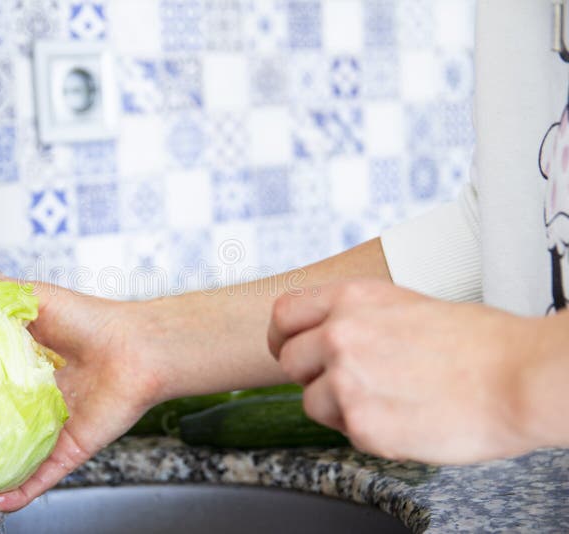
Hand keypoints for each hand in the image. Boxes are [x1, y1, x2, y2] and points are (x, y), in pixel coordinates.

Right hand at [0, 283, 160, 511]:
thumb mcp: (37, 299)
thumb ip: (0, 294)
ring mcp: (52, 428)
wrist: (137, 348)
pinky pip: (41, 477)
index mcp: (26, 369)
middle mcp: (36, 402)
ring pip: (11, 462)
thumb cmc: (93, 321)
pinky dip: (18, 493)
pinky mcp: (70, 448)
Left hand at [267, 279, 539, 464]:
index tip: (291, 349)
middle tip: (348, 382)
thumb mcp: (404, 304)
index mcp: (351, 298)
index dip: (284, 337)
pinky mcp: (362, 424)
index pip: (283, 314)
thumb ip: (357, 318)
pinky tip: (404, 417)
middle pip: (290, 362)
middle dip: (312, 375)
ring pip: (311, 401)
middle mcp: (340, 335)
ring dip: (339, 407)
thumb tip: (325, 334)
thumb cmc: (478, 342)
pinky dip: (368, 431)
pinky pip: (344, 431)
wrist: (521, 377)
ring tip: (388, 400)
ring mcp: (347, 380)